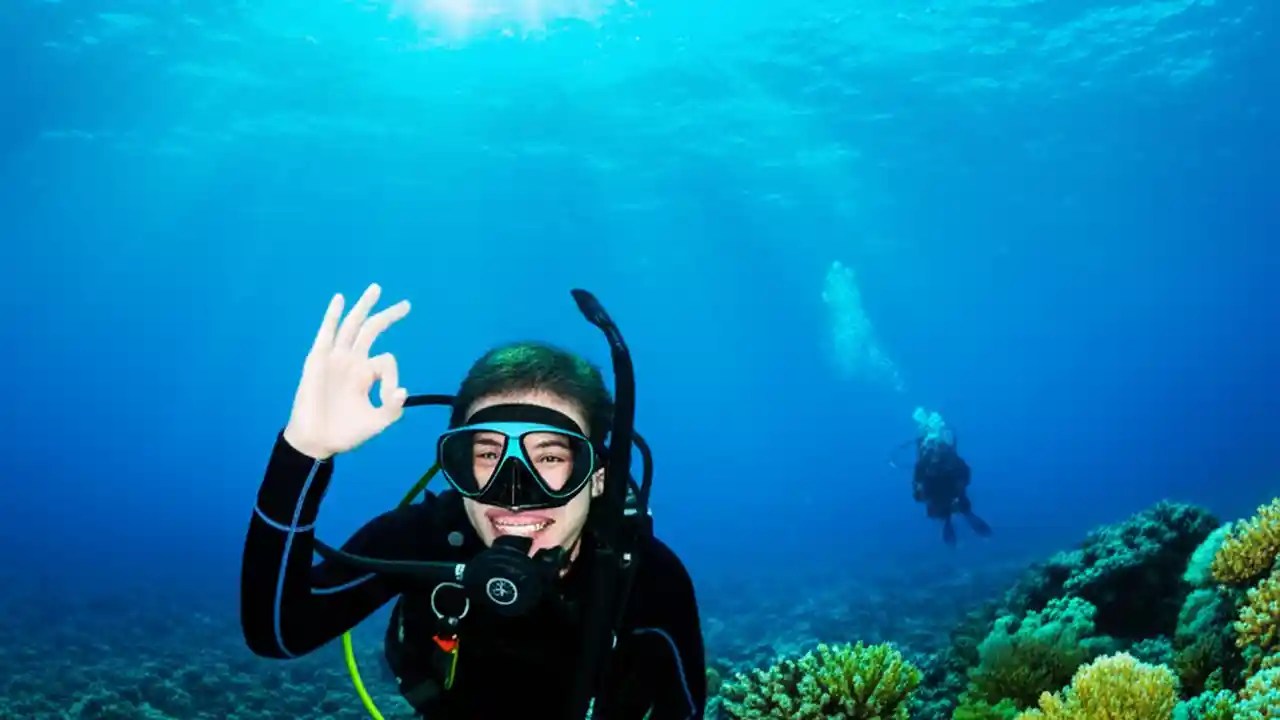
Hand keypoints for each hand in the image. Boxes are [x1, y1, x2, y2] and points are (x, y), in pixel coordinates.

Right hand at [282, 283, 410, 459]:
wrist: (316, 441)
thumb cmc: (346, 432)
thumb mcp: (377, 422)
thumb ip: (393, 409)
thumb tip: (403, 391)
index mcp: (367, 374)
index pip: (387, 360)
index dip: (392, 376)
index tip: (390, 396)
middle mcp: (353, 361)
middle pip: (372, 330)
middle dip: (388, 316)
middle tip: (407, 305)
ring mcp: (336, 358)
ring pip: (352, 326)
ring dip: (363, 307)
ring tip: (376, 289)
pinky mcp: (318, 360)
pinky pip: (327, 333)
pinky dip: (332, 316)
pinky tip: (339, 299)